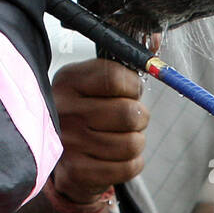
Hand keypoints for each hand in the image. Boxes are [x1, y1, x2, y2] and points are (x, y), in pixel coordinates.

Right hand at [50, 57, 148, 203]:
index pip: (115, 78)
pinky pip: (128, 167)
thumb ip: (123, 63)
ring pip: (132, 143)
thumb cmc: (86, 110)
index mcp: (68, 80)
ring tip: (122, 138)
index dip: (133, 86)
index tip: (131, 91)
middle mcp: (64, 109)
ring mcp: (68, 142)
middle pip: (128, 113)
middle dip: (140, 116)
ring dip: (136, 141)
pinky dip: (132, 163)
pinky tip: (117, 157)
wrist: (57, 154)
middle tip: (131, 119)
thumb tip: (156, 40)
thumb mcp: (92, 81)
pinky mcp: (76, 172)